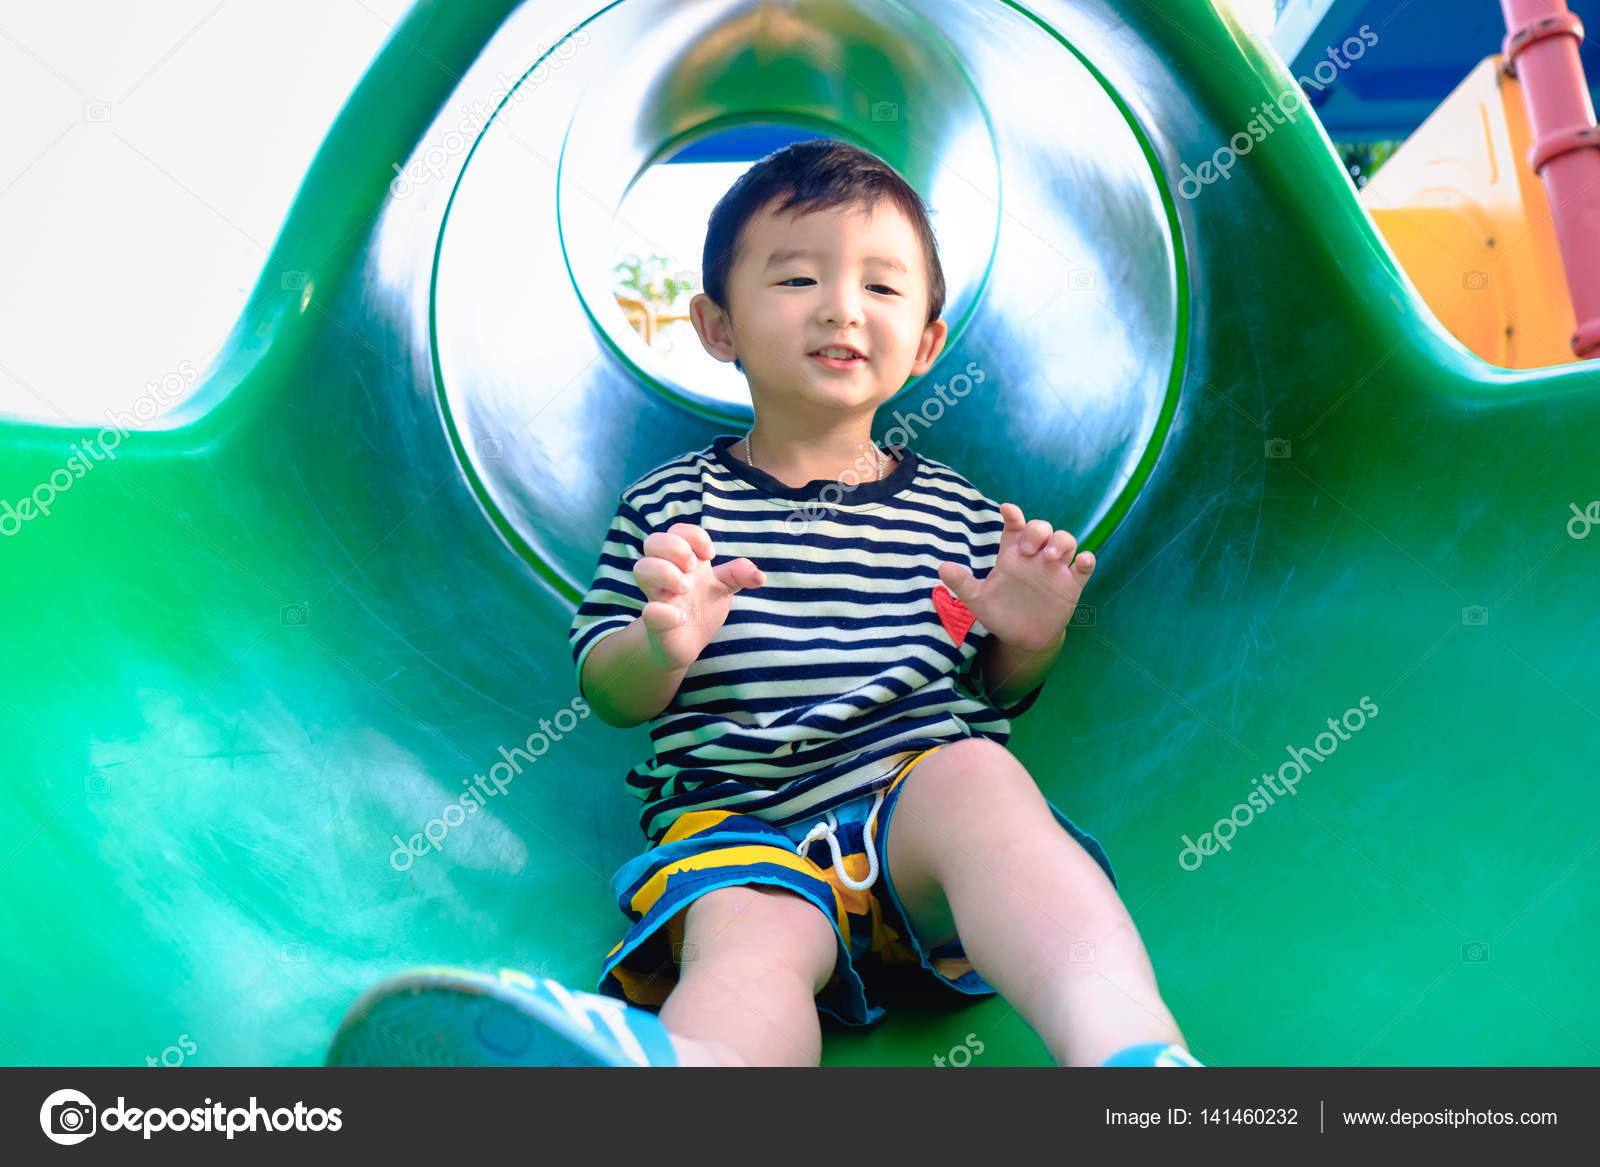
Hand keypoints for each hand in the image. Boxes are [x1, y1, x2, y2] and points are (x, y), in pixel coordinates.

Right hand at [634, 523, 764, 669]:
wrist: (685, 644)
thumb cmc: (701, 608)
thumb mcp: (723, 588)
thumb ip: (739, 575)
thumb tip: (759, 575)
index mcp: (683, 562)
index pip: (677, 531)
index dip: (693, 535)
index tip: (710, 554)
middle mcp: (665, 575)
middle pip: (652, 541)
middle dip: (675, 547)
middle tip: (693, 567)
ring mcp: (658, 596)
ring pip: (641, 568)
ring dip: (665, 572)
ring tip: (685, 588)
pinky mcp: (655, 623)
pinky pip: (649, 611)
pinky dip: (664, 612)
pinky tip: (681, 617)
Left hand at [937, 503, 1094, 652]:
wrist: (1022, 638)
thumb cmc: (1000, 613)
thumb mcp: (978, 600)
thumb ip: (962, 583)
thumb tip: (941, 567)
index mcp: (1012, 555)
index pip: (1014, 527)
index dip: (1013, 515)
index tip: (1008, 510)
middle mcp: (1035, 557)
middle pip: (1042, 529)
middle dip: (1038, 530)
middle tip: (1029, 548)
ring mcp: (1055, 569)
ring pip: (1066, 541)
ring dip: (1060, 542)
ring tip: (1049, 556)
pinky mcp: (1071, 585)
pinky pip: (1084, 567)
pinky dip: (1086, 560)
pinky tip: (1083, 561)